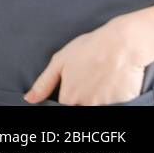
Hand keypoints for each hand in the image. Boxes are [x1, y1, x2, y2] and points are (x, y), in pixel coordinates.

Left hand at [26, 17, 146, 104]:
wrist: (122, 44)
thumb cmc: (89, 49)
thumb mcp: (60, 61)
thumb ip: (44, 83)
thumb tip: (29, 99)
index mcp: (70, 96)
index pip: (63, 106)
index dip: (68, 96)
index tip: (74, 86)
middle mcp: (87, 104)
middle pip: (80, 108)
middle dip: (82, 98)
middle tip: (89, 79)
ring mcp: (106, 105)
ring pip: (98, 106)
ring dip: (98, 97)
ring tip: (101, 79)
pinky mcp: (124, 103)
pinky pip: (116, 105)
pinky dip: (114, 97)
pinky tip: (113, 82)